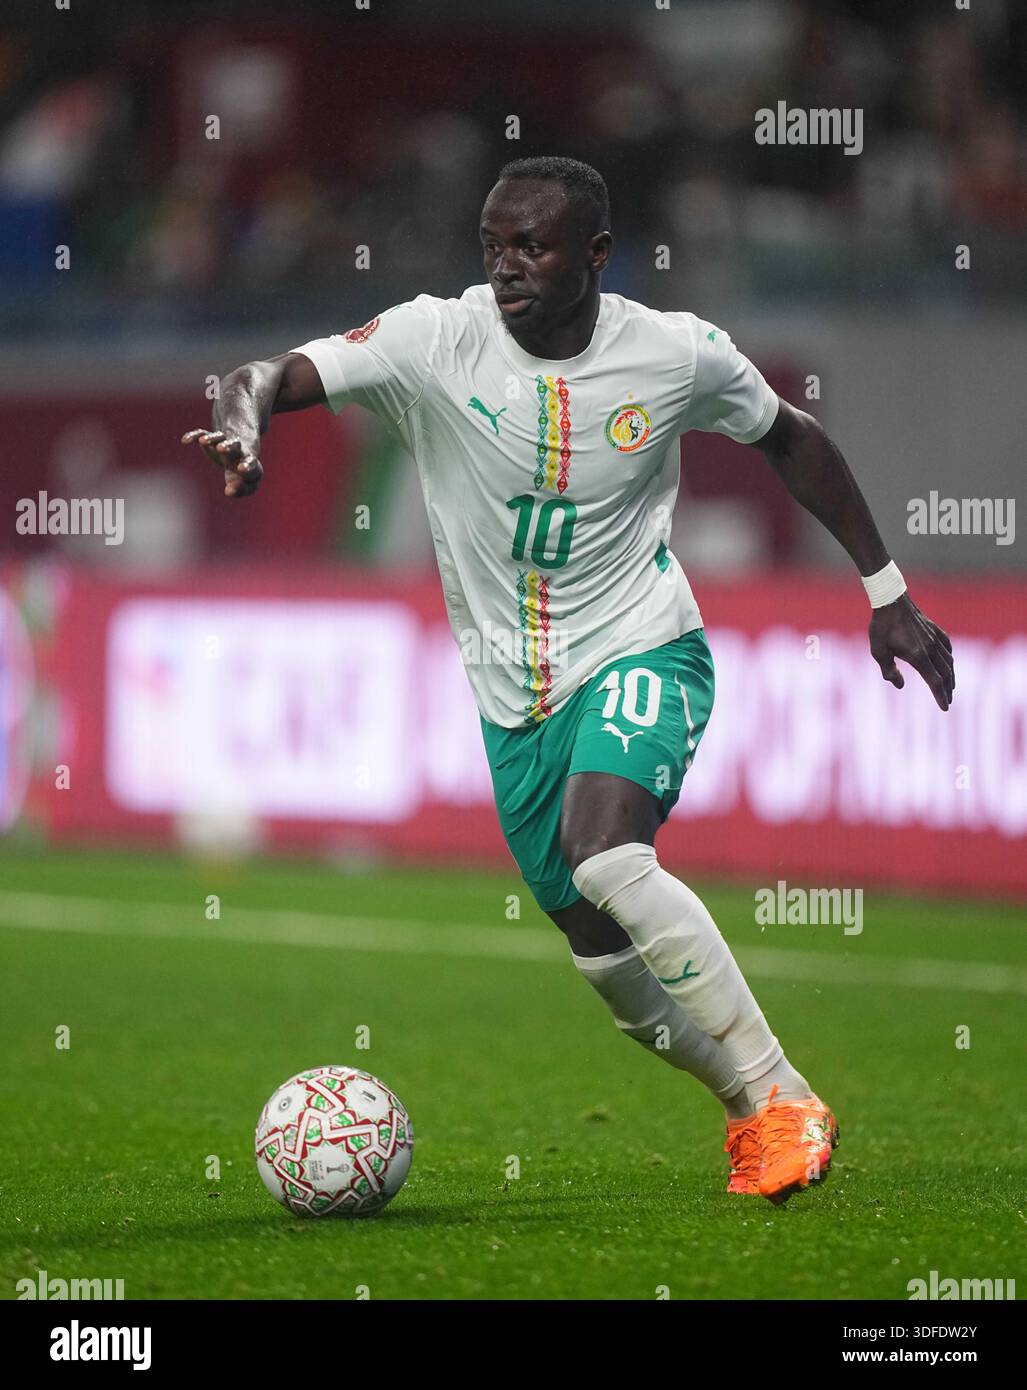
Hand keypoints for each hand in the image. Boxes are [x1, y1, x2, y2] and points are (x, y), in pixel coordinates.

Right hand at [181, 428, 262, 497]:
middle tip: (221, 448)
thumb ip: (239, 489)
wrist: (240, 451)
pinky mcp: (212, 439)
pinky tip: (186, 440)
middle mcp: (238, 451)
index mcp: (250, 463)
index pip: (251, 464)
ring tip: (203, 441)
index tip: (240, 469)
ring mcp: (224, 443)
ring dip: (212, 439)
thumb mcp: (245, 484)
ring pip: (221, 437)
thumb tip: (229, 491)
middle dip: (229, 447)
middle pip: (235, 445)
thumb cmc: (241, 475)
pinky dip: (195, 436)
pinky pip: (202, 434)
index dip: (247, 466)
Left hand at [869, 593, 953, 710]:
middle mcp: (930, 648)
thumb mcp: (878, 652)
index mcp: (917, 656)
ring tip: (950, 686)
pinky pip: (948, 647)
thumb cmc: (881, 627)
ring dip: (951, 676)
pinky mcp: (935, 630)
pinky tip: (949, 662)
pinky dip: (950, 658)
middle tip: (948, 701)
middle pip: (944, 674)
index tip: (945, 708)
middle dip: (947, 690)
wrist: (891, 601)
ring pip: (948, 661)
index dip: (940, 696)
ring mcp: (935, 638)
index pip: (934, 681)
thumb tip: (900, 686)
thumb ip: (889, 671)